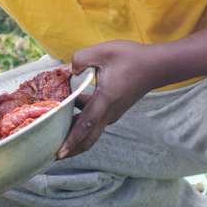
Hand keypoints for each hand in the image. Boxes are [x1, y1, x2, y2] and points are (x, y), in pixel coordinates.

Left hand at [57, 40, 161, 158]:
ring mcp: (112, 113)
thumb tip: (69, 70)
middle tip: (50, 156)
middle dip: (70, 149)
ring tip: (52, 136)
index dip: (72, 139)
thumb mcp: (103, 51)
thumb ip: (81, 58)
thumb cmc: (132, 57)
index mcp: (106, 99)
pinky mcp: (112, 111)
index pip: (86, 124)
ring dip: (73, 135)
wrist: (157, 66)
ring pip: (90, 131)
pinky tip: (66, 113)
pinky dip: (79, 123)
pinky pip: (93, 121)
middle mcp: (109, 112)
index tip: (60, 152)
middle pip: (88, 138)